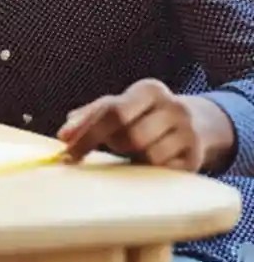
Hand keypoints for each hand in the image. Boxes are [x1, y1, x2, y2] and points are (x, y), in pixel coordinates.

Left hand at [58, 78, 234, 171]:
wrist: (196, 124)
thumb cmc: (142, 115)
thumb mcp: (119, 106)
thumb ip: (90, 115)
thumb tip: (64, 134)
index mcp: (150, 90)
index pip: (113, 111)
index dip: (87, 133)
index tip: (67, 151)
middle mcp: (174, 107)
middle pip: (130, 136)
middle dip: (114, 145)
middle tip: (112, 146)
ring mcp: (190, 132)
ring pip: (148, 156)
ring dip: (133, 159)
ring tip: (135, 151)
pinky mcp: (196, 158)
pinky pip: (164, 171)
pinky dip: (150, 170)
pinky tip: (149, 162)